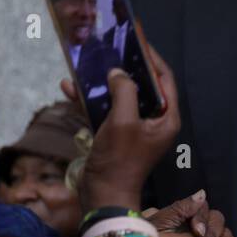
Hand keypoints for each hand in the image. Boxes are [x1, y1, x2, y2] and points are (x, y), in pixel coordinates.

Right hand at [63, 38, 180, 211]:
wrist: (103, 197)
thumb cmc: (119, 160)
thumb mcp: (123, 121)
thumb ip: (124, 91)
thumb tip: (118, 73)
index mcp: (166, 118)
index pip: (164, 79)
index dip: (152, 58)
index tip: (138, 40)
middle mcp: (154, 122)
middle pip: (142, 86)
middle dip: (125, 67)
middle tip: (111, 47)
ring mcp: (134, 129)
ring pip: (120, 97)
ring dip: (103, 82)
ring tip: (88, 64)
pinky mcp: (116, 136)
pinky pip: (105, 112)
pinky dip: (90, 101)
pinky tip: (70, 88)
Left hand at [143, 190, 236, 236]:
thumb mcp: (159, 225)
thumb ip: (179, 209)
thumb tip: (202, 194)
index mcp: (186, 216)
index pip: (202, 208)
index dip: (202, 219)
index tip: (198, 233)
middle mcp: (199, 225)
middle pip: (217, 219)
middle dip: (214, 234)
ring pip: (226, 233)